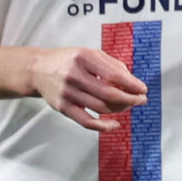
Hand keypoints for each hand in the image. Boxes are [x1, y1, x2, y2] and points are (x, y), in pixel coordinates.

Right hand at [28, 45, 147, 131]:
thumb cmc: (69, 61)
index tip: (143, 89)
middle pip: (110, 94)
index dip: (133, 85)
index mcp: (84, 58)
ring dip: (121, 109)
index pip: (114, 75)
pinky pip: (87, 122)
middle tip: (141, 100)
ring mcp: (67, 93)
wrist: (38, 70)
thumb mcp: (90, 54)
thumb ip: (112, 65)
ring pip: (102, 108)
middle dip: (131, 99)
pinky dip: (104, 126)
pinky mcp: (63, 107)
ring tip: (129, 106)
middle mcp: (74, 75)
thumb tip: (133, 83)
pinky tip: (115, 124)